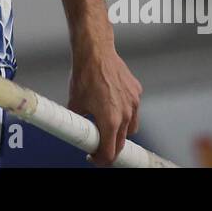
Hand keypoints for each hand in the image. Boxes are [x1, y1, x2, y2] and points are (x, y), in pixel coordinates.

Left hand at [67, 43, 142, 165]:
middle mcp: (126, 114)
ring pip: (131, 127)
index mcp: (110, 120)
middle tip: (99, 145)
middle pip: (122, 142)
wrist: (95, 52)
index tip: (95, 157)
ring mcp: (133, 102)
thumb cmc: (85, 75)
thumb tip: (76, 129)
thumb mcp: (75, 103)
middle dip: (110, 147)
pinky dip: (125, 110)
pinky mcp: (136, 91)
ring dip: (121, 130)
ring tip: (107, 123)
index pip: (110, 152)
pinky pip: (133, 108)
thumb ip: (79, 120)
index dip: (100, 159)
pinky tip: (113, 102)